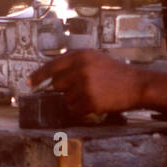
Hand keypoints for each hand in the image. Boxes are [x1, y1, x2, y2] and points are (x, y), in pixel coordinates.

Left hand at [29, 51, 152, 115]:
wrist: (137, 84)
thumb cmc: (115, 73)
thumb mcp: (95, 59)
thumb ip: (74, 64)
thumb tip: (52, 76)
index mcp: (80, 55)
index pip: (52, 66)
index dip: (38, 75)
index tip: (30, 83)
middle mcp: (81, 68)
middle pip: (57, 85)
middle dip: (65, 90)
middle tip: (82, 89)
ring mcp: (85, 85)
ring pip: (65, 99)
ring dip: (75, 101)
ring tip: (93, 95)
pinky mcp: (90, 100)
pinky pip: (74, 110)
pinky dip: (81, 110)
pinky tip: (94, 104)